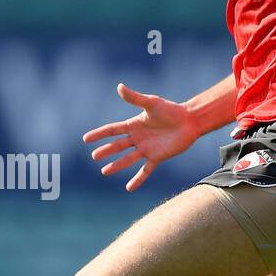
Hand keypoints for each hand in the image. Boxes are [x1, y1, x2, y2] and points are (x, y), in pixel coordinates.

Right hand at [83, 83, 199, 191]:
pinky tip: (129, 188)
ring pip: (128, 159)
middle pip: (117, 146)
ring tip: (105, 172)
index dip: (99, 134)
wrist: (190, 121)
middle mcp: (138, 138)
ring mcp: (146, 149)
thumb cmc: (171, 110)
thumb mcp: (151, 103)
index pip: (112, 130)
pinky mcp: (157, 157)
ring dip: (116, 165)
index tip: (86, 139)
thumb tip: (119, 86)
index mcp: (134, 125)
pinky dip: (137, 180)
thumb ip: (135, 98)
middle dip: (105, 151)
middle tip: (94, 156)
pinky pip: (145, 170)